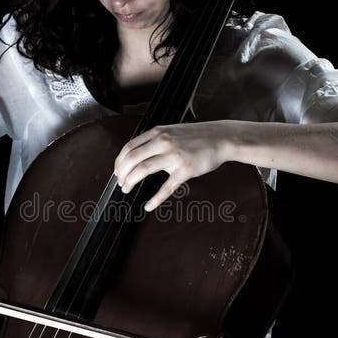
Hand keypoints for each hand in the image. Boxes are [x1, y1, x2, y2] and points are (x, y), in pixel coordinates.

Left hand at [114, 122, 230, 210]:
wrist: (220, 138)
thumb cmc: (196, 137)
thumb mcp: (171, 131)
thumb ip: (155, 140)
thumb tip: (137, 154)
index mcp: (158, 133)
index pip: (130, 147)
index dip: (120, 161)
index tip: (117, 171)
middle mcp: (163, 143)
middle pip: (132, 159)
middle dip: (122, 173)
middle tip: (121, 183)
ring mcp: (174, 157)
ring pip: (143, 170)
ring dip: (131, 181)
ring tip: (127, 189)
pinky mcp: (185, 170)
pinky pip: (166, 187)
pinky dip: (155, 199)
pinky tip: (148, 206)